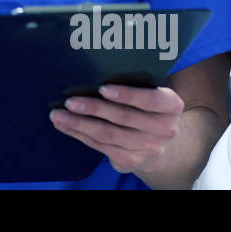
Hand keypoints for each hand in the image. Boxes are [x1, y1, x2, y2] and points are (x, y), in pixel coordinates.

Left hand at [48, 84, 182, 174]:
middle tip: (70, 101)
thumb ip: (134, 84)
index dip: (126, 94)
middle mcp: (165, 129)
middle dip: (93, 108)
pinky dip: (80, 135)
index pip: (150, 99)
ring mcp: (149, 148)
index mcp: (171, 106)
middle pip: (123, 117)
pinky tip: (65, 126)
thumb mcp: (150, 94)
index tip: (102, 88)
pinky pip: (101, 146)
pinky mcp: (131, 161)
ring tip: (58, 114)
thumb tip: (92, 71)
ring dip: (79, 124)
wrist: (158, 144)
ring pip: (108, 134)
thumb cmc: (146, 108)